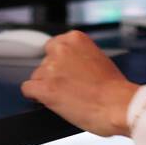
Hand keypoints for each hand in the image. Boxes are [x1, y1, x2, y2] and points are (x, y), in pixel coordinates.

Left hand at [20, 30, 140, 137]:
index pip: (53, 46)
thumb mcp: (99, 59)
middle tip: (67, 86)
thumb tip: (72, 65)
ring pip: (36, 77)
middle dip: (52, 74)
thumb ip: (80, 56)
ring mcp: (51, 69)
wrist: (118, 105)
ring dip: (46, 86)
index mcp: (75, 39)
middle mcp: (60, 50)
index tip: (63, 70)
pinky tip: (47, 101)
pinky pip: (27, 90)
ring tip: (64, 97)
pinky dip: (35, 96)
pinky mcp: (44, 89)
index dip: (58, 61)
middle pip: (44, 62)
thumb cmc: (115, 88)